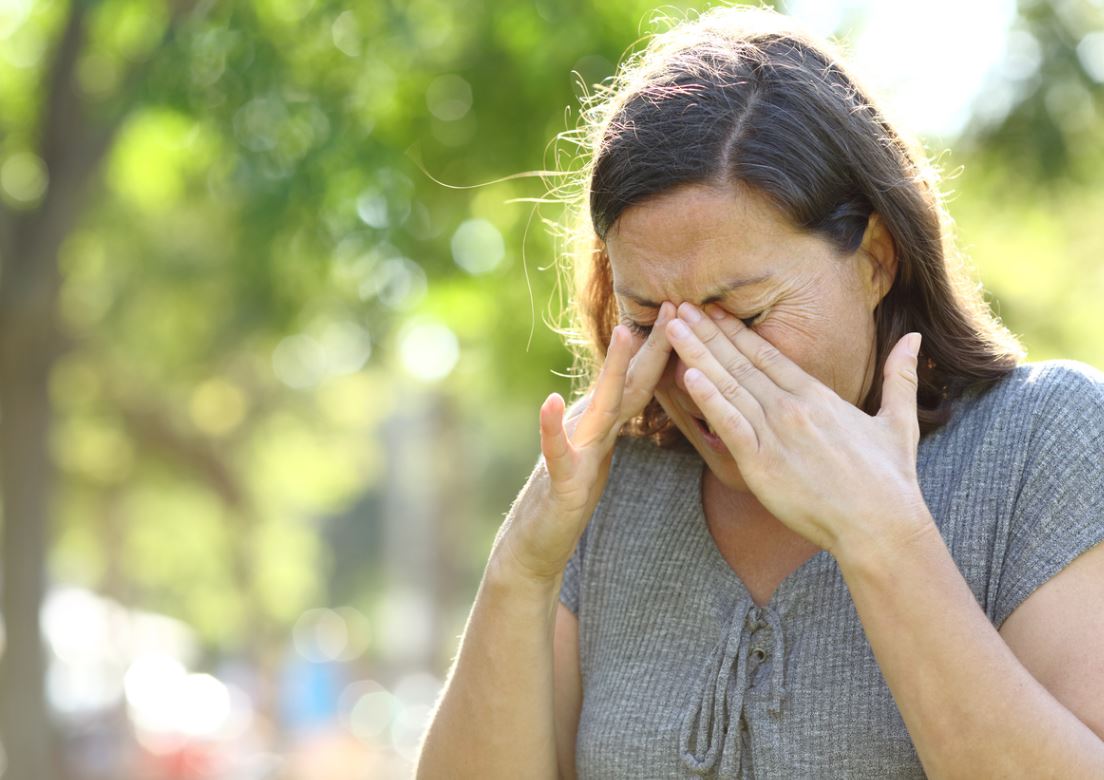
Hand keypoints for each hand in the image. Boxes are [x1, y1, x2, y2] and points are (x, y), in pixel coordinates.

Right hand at [493, 303, 675, 583]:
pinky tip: (548, 404)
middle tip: (677, 304)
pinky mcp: (558, 480)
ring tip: (624, 334)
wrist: (535, 539)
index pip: (644, 381)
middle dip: (653, 343)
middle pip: (628, 381)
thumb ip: (615, 418)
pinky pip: (556, 452)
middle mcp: (589, 426)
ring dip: (611, 369)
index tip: (695, 312)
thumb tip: (640, 388)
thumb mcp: (600, 451)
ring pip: (597, 406)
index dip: (668, 348)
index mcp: (606, 422)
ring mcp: (573, 449)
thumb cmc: (570, 494)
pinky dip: (551, 428)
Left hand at [664, 301, 931, 557]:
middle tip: (677, 307)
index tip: (711, 311)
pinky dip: (708, 398)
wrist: (881, 525)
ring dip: (697, 355)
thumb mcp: (899, 420)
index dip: (735, 331)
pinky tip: (687, 375)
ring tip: (671, 329)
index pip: (767, 354)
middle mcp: (792, 408)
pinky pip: (729, 424)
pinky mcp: (762, 464)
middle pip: (740, 362)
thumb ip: (901, 376)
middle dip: (706, 333)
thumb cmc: (890, 479)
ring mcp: (775, 434)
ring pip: (728, 386)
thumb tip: (915, 338)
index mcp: (817, 396)